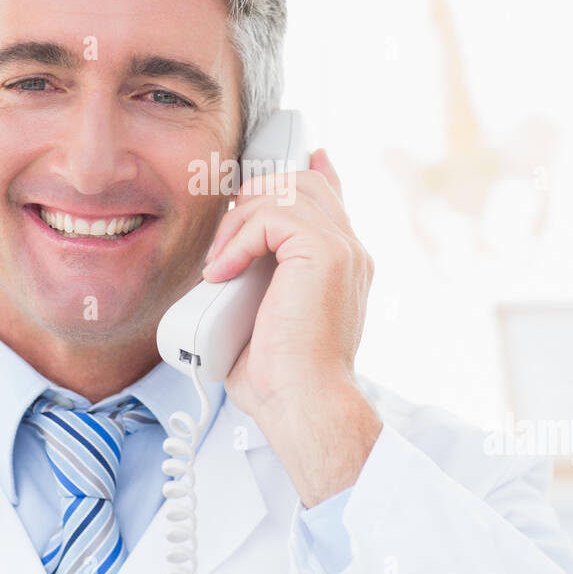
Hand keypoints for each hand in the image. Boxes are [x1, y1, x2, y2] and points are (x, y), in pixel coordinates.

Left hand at [200, 148, 382, 505]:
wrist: (304, 404)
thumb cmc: (279, 378)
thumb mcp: (262, 316)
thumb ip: (257, 280)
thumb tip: (225, 268)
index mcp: (343, 264)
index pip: (329, 195)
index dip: (303, 171)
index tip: (273, 168)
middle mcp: (350, 251)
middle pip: (303, 181)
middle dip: (253, 195)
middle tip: (224, 240)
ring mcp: (342, 249)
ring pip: (287, 190)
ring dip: (240, 220)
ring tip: (222, 262)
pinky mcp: (324, 252)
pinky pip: (273, 215)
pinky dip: (239, 238)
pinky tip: (225, 271)